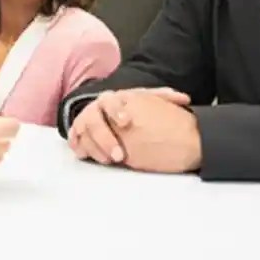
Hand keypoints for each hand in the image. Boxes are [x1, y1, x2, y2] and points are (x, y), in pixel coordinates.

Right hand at [67, 87, 189, 166]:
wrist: (118, 114)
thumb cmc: (138, 110)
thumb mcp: (152, 101)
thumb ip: (166, 98)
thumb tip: (185, 99)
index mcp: (116, 97)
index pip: (113, 101)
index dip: (117, 110)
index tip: (126, 122)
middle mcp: (97, 106)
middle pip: (93, 119)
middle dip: (105, 138)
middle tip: (119, 156)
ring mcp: (86, 119)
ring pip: (82, 130)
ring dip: (93, 146)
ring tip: (108, 162)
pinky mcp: (81, 133)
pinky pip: (75, 138)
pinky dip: (78, 145)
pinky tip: (85, 155)